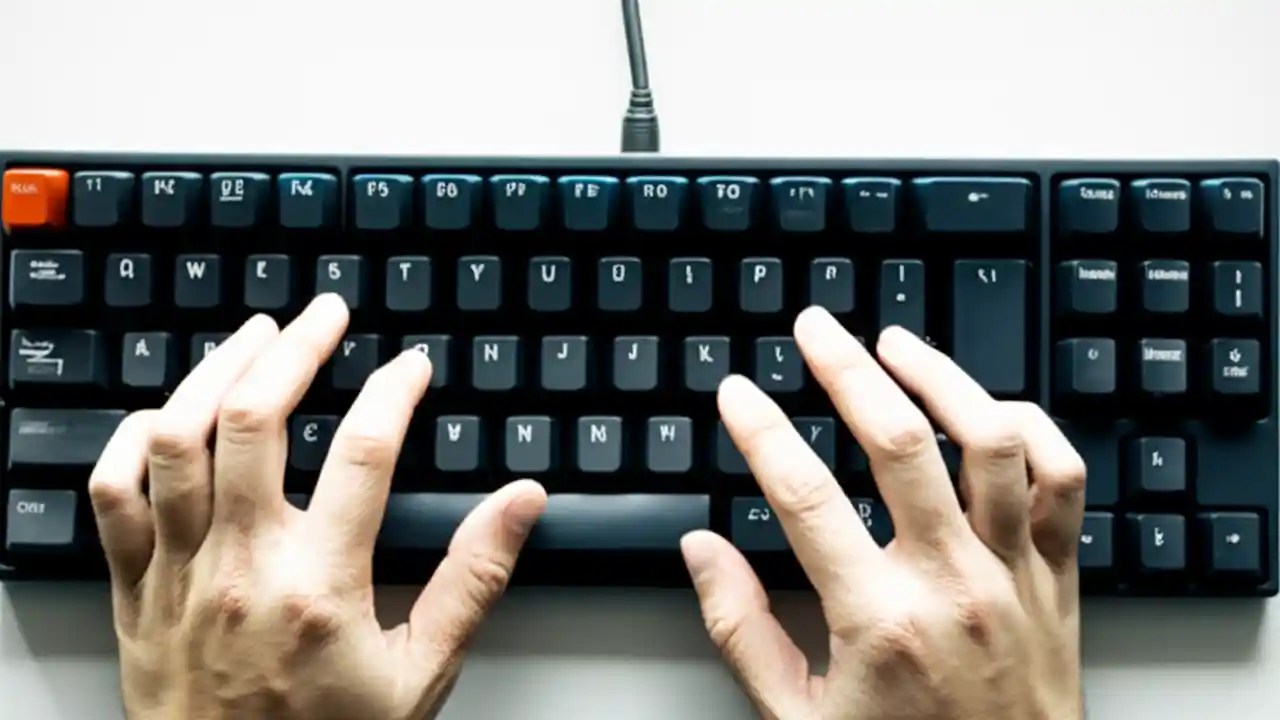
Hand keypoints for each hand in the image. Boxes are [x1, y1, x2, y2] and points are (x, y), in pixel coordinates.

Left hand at [87, 294, 547, 719]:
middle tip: (327, 314)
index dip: (393, 392)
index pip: (363, 454)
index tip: (412, 366)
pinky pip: (109, 496)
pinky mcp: (132, 589)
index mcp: (319, 586)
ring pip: (177, 440)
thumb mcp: (422, 674)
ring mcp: (177, 572)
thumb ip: (473, 581)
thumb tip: (521, 503)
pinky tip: (165, 413)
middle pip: (256, 421)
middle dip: (297, 349)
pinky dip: (130, 442)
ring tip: (254, 337)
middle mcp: (241, 566)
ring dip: (215, 373)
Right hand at [684, 307, 1084, 719]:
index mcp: (880, 621)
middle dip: (844, 370)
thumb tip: (701, 552)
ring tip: (895, 343)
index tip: (737, 395)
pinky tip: (985, 407)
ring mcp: (1013, 574)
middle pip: (898, 443)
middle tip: (814, 329)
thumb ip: (742, 630)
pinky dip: (1030, 430)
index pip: (802, 495)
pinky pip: (1060, 480)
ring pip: (989, 441)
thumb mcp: (796, 718)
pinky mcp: (1057, 576)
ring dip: (940, 377)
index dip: (760, 431)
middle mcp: (953, 584)